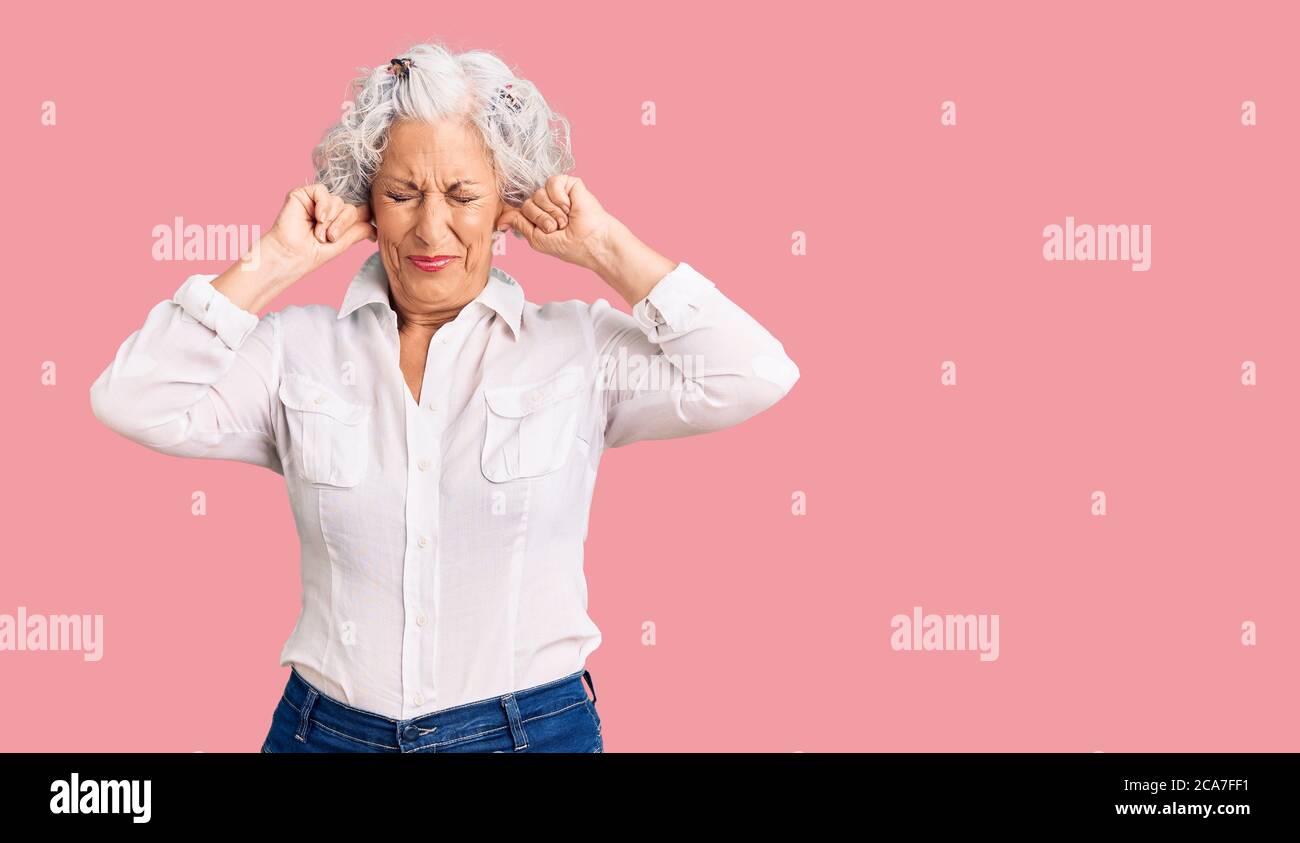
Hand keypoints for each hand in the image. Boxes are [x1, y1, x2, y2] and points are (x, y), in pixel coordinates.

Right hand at [264, 183, 376, 276]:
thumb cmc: (313, 253)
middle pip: (351, 208)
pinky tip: (318, 217)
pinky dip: (324, 205)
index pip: (359, 212)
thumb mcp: (343, 242)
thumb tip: (375, 228)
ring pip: (339, 201)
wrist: (292, 255)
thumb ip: (359, 230)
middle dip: (343, 224)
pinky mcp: (303, 194)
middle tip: (330, 238)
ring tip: (318, 233)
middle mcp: (329, 210)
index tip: (365, 234)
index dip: (364, 218)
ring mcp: (316, 201)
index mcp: (339, 221)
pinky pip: (323, 191)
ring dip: (331, 220)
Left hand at [497, 175, 616, 269]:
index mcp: (539, 216)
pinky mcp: (569, 184)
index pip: (520, 210)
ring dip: (552, 212)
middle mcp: (547, 203)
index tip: (530, 229)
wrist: (590, 242)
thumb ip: (519, 224)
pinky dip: (558, 198)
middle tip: (557, 228)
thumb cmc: (569, 245)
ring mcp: (557, 193)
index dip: (521, 217)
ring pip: (537, 194)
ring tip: (566, 220)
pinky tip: (569, 207)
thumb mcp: (536, 238)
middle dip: (540, 219)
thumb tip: (500, 220)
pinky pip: (552, 183)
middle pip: (526, 203)